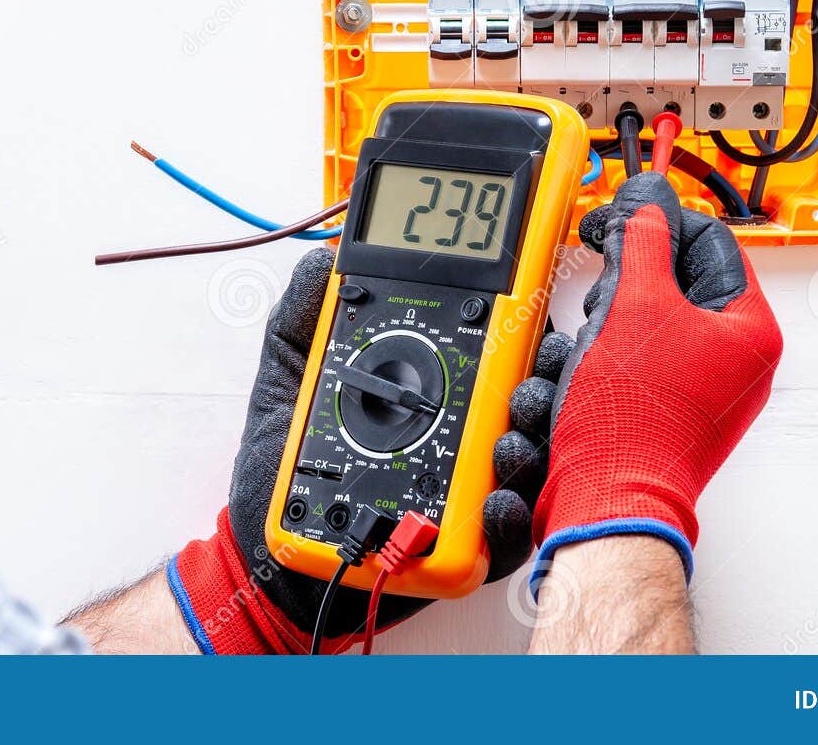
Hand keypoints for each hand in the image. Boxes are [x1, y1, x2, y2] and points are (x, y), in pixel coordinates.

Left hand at [170, 247, 554, 652]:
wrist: (271, 558)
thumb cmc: (289, 470)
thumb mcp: (291, 379)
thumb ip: (306, 317)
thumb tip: (325, 257)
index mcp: (440, 386)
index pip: (499, 344)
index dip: (526, 319)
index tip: (532, 297)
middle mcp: (467, 434)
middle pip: (532, 395)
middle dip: (546, 377)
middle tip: (527, 378)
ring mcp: (473, 490)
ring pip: (532, 459)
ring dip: (533, 440)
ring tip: (507, 436)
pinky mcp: (467, 548)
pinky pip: (508, 535)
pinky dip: (507, 514)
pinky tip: (491, 497)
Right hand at [528, 172, 781, 582]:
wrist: (603, 504)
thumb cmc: (633, 423)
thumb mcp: (634, 303)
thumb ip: (641, 237)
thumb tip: (647, 200)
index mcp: (747, 330)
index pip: (706, 239)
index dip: (655, 221)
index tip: (614, 218)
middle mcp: (727, 363)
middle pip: (661, 286)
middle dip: (612, 294)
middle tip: (598, 306)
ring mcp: (688, 394)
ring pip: (625, 330)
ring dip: (586, 340)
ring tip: (581, 366)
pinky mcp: (649, 419)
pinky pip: (611, 371)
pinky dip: (581, 376)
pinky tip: (569, 396)